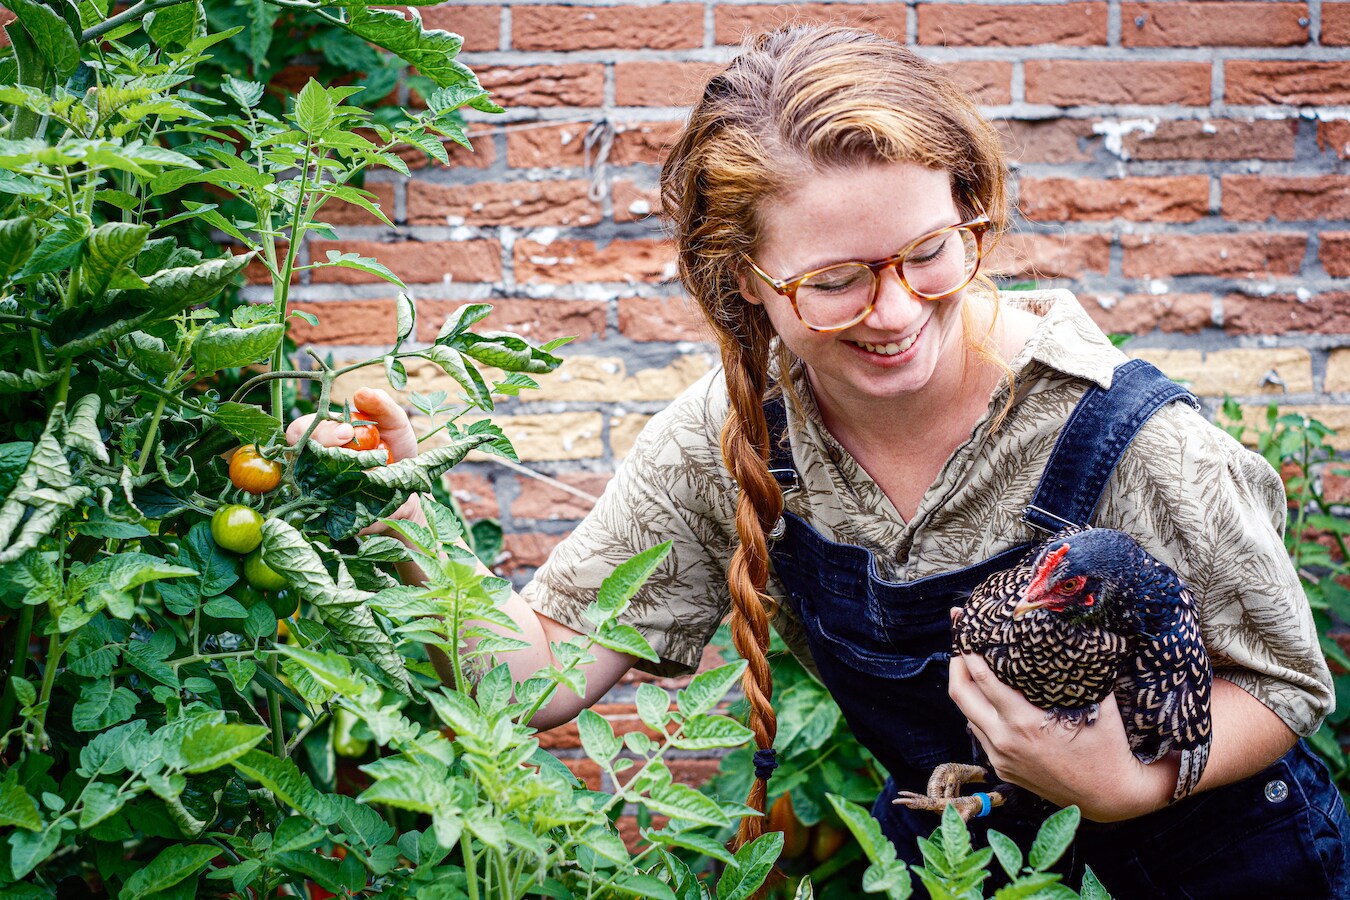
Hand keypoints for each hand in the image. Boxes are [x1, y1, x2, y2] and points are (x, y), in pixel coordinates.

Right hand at [285, 387, 424, 534]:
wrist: (411, 492)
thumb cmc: (396, 452)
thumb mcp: (396, 424)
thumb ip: (381, 406)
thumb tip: (361, 393)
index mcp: (323, 438)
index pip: (300, 430)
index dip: (318, 429)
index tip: (348, 430)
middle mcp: (313, 463)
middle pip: (296, 453)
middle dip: (321, 442)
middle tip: (350, 440)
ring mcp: (317, 490)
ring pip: (304, 481)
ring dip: (331, 472)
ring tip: (366, 469)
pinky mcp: (328, 515)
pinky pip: (320, 510)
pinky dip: (339, 501)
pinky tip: (361, 494)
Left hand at [948, 653, 1177, 821]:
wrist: (1110, 796)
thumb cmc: (1106, 746)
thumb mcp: (1096, 704)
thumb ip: (1080, 673)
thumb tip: (1074, 637)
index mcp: (1024, 722)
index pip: (982, 679)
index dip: (969, 652)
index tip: (967, 630)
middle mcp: (1005, 741)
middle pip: (960, 695)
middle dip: (957, 664)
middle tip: (961, 643)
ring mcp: (1001, 758)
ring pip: (967, 715)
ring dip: (966, 689)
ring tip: (971, 666)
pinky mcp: (1003, 769)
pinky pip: (980, 734)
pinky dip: (978, 713)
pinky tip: (986, 699)